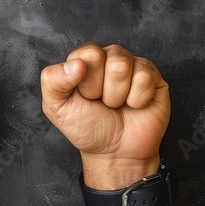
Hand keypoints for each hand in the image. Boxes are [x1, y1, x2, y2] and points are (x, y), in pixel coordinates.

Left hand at [41, 43, 168, 188]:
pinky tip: (133, 106)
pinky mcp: (153, 77)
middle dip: (101, 87)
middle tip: (100, 101)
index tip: (84, 95)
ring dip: (116, 95)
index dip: (85, 79)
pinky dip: (136, 99)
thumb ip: (51, 81)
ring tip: (115, 105)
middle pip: (109, 57)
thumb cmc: (86, 127)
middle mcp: (108, 58)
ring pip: (124, 67)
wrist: (115, 152)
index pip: (87, 53)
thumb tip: (76, 64)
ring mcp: (132, 65)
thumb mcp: (56, 107)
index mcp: (84, 60)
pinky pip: (144, 78)